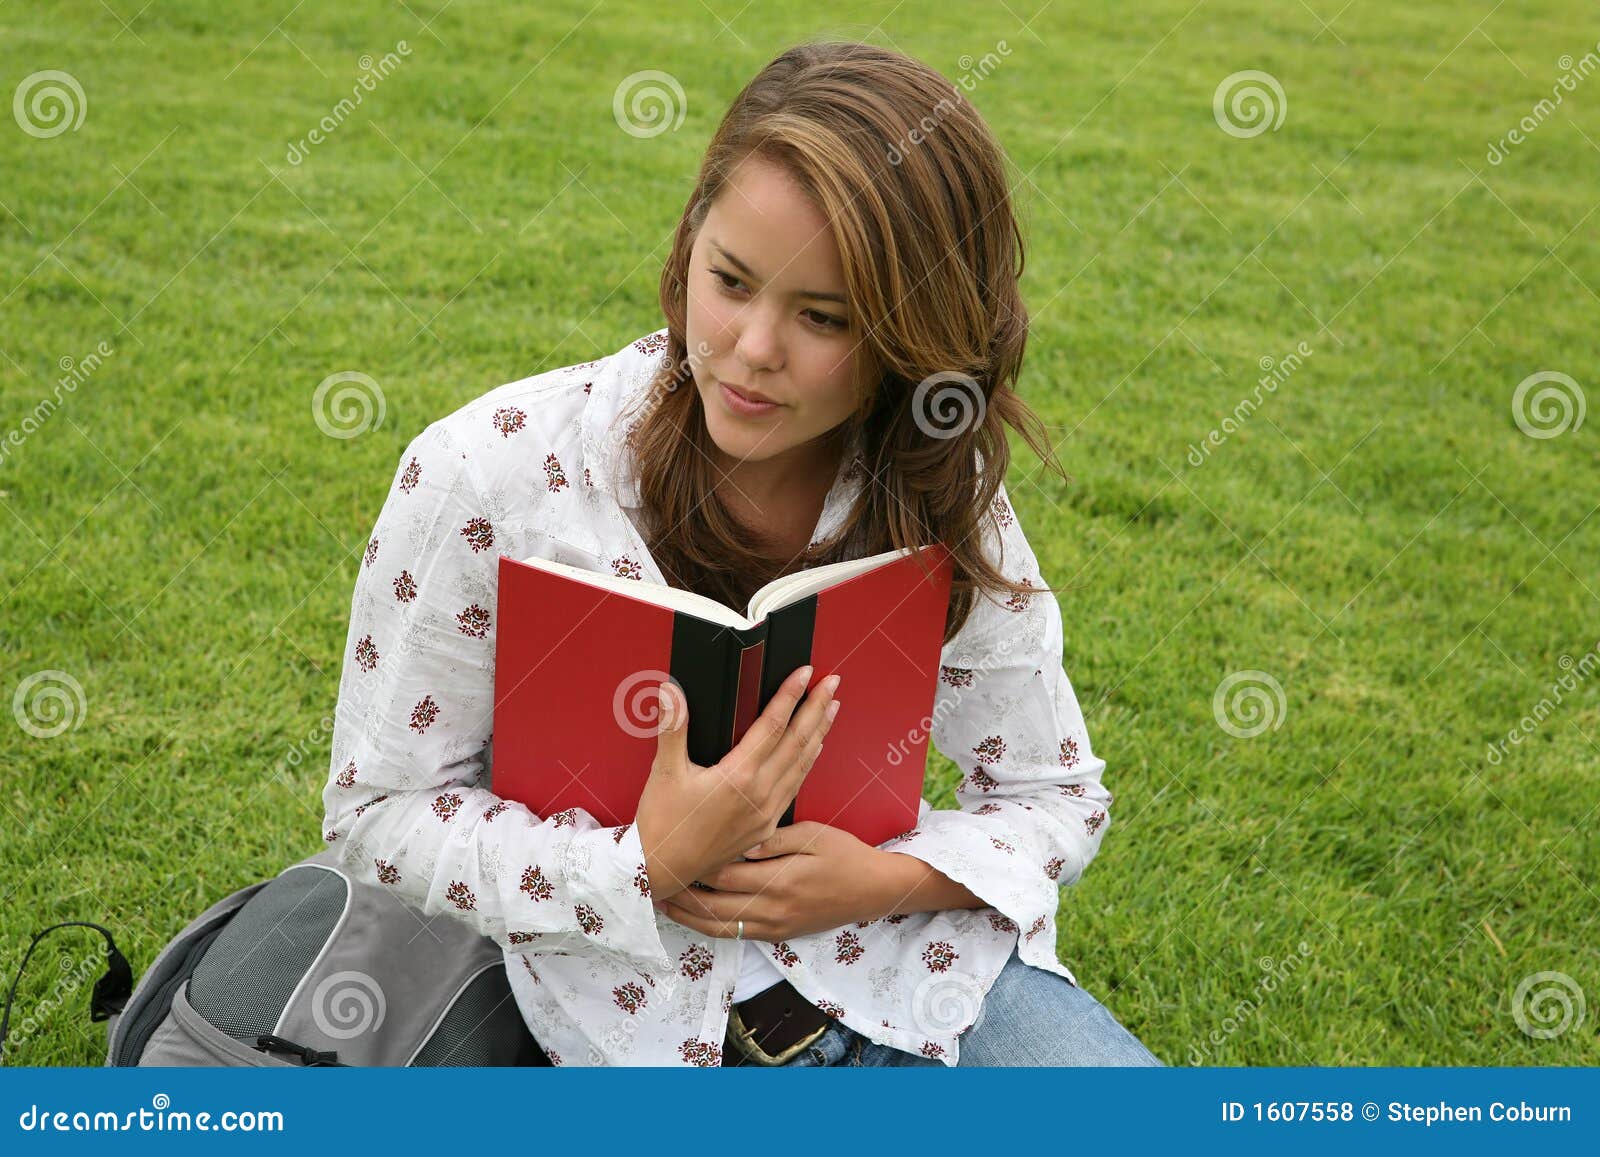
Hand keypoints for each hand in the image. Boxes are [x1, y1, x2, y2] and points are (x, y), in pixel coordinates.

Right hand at [635, 665, 841, 904]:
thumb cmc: (661, 823)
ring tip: (831, 709)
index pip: (773, 725)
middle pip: (797, 742)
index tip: (806, 673)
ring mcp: (765, 813)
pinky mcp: (764, 827)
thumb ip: (673, 728)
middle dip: (817, 709)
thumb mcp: (664, 772)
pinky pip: (794, 787)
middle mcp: (759, 794)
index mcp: (738, 777)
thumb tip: (671, 691)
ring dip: (819, 733)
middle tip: (833, 682)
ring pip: (801, 765)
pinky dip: (807, 763)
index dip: (791, 695)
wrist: (661, 871)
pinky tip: (812, 752)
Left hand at [653, 821, 904, 940]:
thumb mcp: (813, 834)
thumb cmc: (844, 854)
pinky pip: (735, 935)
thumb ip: (773, 840)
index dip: (693, 865)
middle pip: (713, 905)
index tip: (670, 851)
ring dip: (688, 917)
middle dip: (681, 895)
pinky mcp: (777, 935)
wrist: (873, 891)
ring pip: (720, 927)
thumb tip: (738, 842)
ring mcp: (774, 927)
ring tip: (662, 903)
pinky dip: (710, 927)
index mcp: (780, 880)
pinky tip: (694, 917)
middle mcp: (772, 909)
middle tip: (652, 881)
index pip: (723, 874)